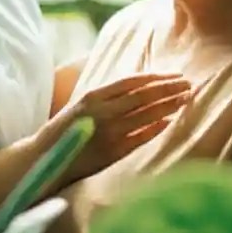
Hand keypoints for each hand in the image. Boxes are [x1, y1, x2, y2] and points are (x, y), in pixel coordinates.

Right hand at [41, 73, 191, 185]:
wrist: (43, 158)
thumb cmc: (64, 131)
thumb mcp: (82, 106)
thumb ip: (106, 97)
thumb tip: (139, 87)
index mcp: (93, 95)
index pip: (133, 81)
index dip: (157, 77)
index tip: (175, 74)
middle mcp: (102, 112)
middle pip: (144, 96)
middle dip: (169, 88)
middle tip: (188, 84)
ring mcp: (109, 133)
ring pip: (147, 115)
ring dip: (169, 106)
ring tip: (185, 99)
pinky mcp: (112, 153)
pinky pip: (141, 137)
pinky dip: (156, 128)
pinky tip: (168, 121)